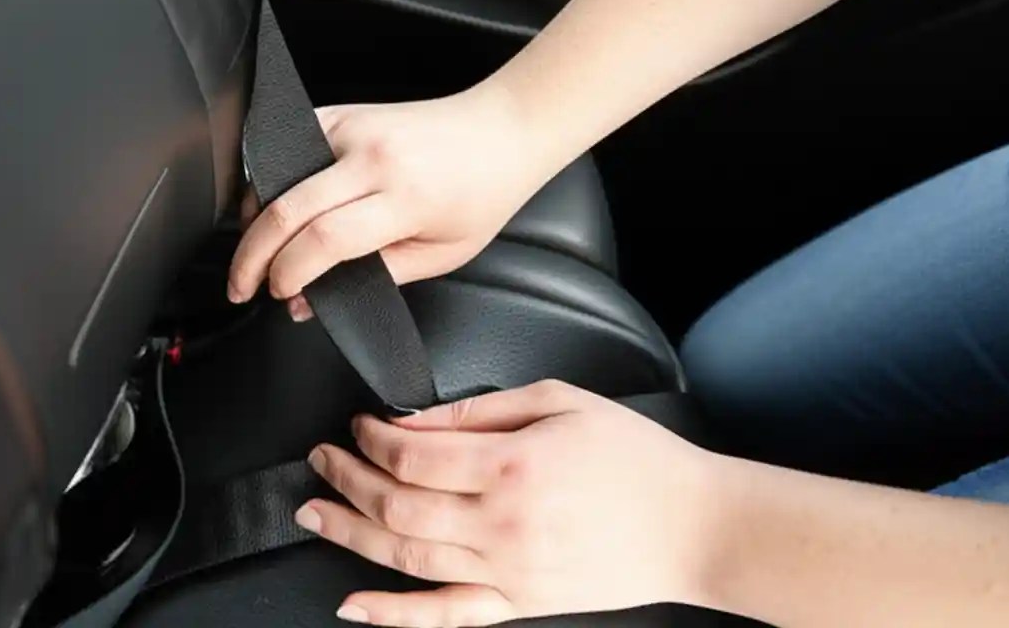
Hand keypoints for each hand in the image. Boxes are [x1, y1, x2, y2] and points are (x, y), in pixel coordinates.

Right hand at [228, 85, 552, 319]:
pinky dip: (269, 180)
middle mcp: (373, 157)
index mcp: (404, 198)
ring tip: (255, 251)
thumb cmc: (480, 194)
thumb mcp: (442, 255)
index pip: (326, 239)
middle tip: (241, 286)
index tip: (278, 294)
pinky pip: (285, 145)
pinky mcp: (342, 112)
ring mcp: (352, 128)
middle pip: (288, 209)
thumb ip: (375, 278)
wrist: (502, 130)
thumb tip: (311, 301)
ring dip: (252, 217)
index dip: (289, 273)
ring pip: (276, 174)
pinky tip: (270, 207)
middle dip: (252, 256)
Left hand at [294, 381, 725, 626]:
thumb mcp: (561, 402)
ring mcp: (508, 572)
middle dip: (347, 479)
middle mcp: (502, 524)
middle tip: (320, 461)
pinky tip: (353, 606)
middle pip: (398, 504)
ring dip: (351, 533)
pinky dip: (393, 615)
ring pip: (406, 557)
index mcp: (513, 466)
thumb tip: (415, 419)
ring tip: (314, 513)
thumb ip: (481, 411)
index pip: (412, 455)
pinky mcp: (519, 604)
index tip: (359, 426)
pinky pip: (444, 616)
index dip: (371, 438)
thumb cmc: (635, 459)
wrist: (694, 526)